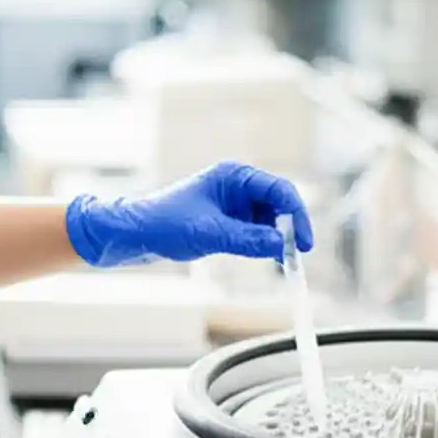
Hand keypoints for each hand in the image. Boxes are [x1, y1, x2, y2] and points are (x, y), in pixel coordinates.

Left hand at [65, 161, 314, 267]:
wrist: (134, 234)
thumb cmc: (164, 223)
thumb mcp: (209, 234)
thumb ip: (247, 239)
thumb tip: (280, 245)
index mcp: (234, 176)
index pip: (280, 190)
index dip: (297, 216)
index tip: (304, 243)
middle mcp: (237, 186)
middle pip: (279, 204)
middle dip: (289, 229)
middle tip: (295, 256)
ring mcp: (233, 204)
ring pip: (269, 221)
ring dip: (275, 239)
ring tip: (277, 261)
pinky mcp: (227, 221)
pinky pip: (255, 231)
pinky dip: (262, 244)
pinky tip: (264, 258)